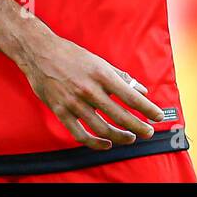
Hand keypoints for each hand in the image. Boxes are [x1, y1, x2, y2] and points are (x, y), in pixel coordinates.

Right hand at [15, 27, 165, 150]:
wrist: (39, 52)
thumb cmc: (70, 54)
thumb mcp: (98, 61)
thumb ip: (120, 77)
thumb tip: (140, 90)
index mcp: (101, 74)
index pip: (130, 97)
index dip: (147, 109)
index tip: (158, 116)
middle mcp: (89, 90)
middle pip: (120, 116)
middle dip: (139, 127)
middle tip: (148, 132)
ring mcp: (74, 103)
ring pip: (103, 128)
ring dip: (120, 137)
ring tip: (130, 138)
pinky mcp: (61, 111)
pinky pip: (80, 134)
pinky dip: (95, 143)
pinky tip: (106, 144)